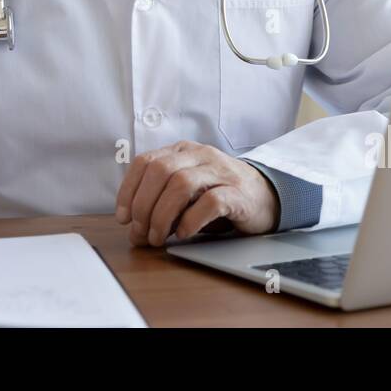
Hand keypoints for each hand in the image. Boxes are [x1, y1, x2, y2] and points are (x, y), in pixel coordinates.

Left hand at [114, 140, 279, 246]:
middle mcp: (200, 155)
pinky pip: (209, 202)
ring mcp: (220, 171)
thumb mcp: (187, 193)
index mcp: (182, 152)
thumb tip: (135, 231)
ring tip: (159, 238)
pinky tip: (183, 234)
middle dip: (143, 206)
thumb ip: (161, 204)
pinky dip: (190, 220)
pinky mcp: (237, 192)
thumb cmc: (220, 194)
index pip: (145, 162)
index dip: (128, 190)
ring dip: (162, 215)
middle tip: (141, 233)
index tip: (123, 218)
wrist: (266, 196)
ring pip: (180, 184)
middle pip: (159, 172)